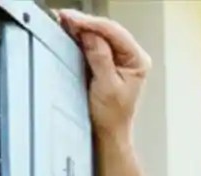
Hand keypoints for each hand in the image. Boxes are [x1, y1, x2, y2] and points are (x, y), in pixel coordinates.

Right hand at [53, 9, 150, 137]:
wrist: (107, 134)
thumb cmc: (112, 117)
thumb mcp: (106, 87)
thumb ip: (100, 58)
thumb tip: (91, 35)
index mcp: (138, 61)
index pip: (115, 33)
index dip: (92, 24)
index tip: (73, 19)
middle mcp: (131, 56)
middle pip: (107, 30)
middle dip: (85, 23)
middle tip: (63, 17)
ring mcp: (118, 57)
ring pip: (99, 34)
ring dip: (81, 27)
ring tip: (63, 20)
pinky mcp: (106, 60)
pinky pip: (93, 42)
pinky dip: (80, 36)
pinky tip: (69, 30)